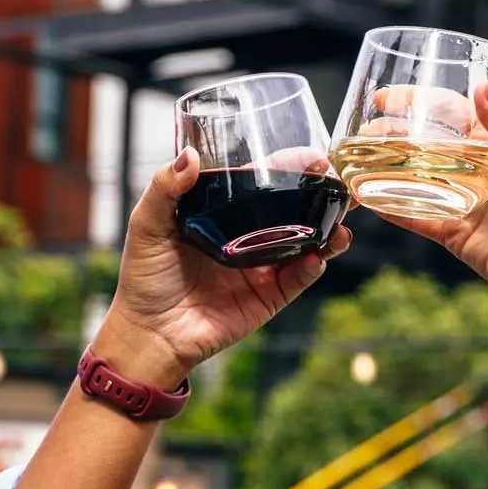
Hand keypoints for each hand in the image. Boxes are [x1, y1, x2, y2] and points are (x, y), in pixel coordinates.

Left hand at [99, 147, 351, 385]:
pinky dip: (313, 266)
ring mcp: (263, 267)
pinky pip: (298, 278)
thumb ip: (164, 189)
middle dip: (323, 195)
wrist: (149, 333)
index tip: (312, 156)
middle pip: (295, 210)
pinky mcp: (269, 297)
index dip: (290, 168)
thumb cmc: (144, 278)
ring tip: (343, 219)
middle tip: (341, 183)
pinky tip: (319, 255)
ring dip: (330, 230)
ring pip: (307, 243)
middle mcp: (249, 236)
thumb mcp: (147, 225)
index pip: (264, 183)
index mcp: (225, 214)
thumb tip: (190, 155)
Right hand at [369, 83, 487, 315]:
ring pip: (415, 181)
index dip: (419, 103)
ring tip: (356, 162)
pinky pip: (417, 218)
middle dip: (393, 137)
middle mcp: (473, 171)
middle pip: (424, 147)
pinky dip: (394, 209)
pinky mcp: (453, 232)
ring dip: (387, 171)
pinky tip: (369, 200)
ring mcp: (460, 202)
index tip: (387, 99)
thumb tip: (482, 88)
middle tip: (363, 134)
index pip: (449, 115)